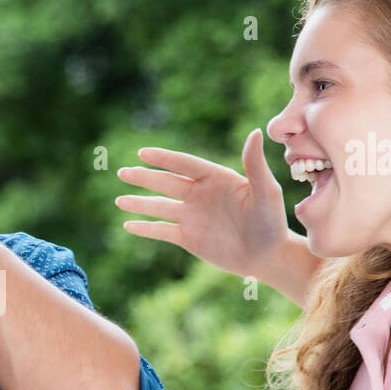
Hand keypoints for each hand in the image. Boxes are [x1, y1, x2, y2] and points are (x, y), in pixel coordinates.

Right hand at [115, 129, 289, 279]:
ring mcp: (192, 217)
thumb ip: (255, 164)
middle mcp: (200, 195)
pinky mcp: (188, 238)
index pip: (185, 165)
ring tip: (119, 200)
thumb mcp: (266, 192)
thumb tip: (254, 132)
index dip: (164, 159)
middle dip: (144, 178)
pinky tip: (128, 225)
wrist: (268, 256)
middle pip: (166, 183)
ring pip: (159, 207)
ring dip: (139, 202)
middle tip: (122, 172)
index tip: (143, 153)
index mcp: (216, 179)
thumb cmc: (271, 222)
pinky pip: (162, 231)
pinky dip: (145, 228)